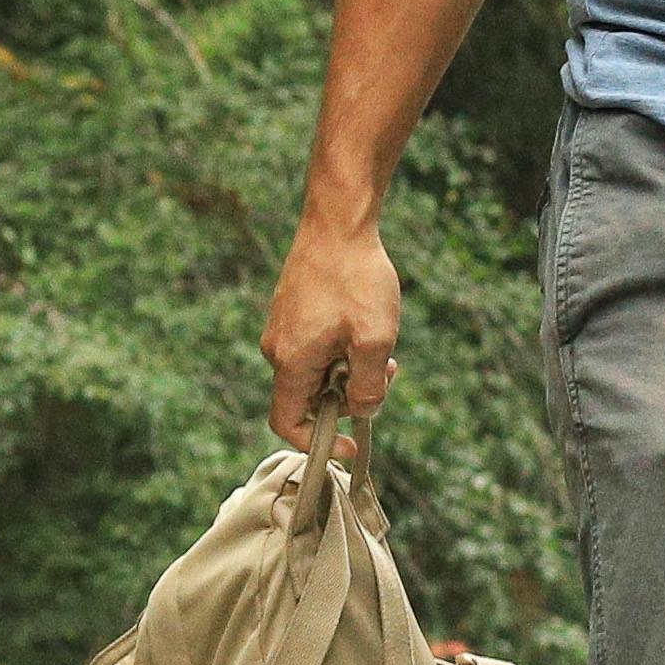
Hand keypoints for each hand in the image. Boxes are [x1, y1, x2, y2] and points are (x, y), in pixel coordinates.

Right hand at [263, 215, 401, 448]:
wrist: (338, 221)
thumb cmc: (357, 279)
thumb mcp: (375, 339)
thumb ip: (369, 386)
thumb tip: (363, 411)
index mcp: (291, 362)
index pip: (286, 422)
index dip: (316, 441)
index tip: (349, 443)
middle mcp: (278, 348)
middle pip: (308, 397)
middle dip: (348, 395)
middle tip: (386, 373)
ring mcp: (282, 328)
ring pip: (315, 370)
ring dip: (349, 369)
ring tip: (379, 340)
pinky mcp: (291, 310)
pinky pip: (314, 346)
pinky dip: (341, 348)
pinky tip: (364, 322)